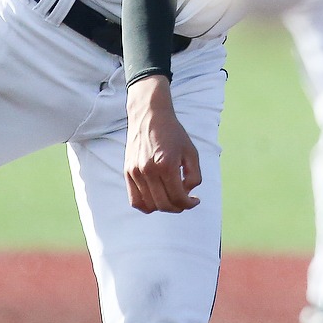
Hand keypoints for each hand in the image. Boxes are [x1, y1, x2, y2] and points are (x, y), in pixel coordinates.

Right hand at [124, 75, 200, 213]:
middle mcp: (149, 170)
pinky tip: (157, 199)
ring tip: (171, 198)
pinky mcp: (128, 172)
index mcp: (166, 165)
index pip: (178, 197)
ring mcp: (136, 172)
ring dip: (164, 207)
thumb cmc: (173, 133)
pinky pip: (135, 200)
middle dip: (178, 207)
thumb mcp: (191, 152)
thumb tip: (187, 194)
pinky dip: (147, 206)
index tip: (195, 200)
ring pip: (150, 205)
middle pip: (164, 204)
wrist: (149, 116)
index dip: (189, 204)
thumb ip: (194, 176)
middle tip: (185, 201)